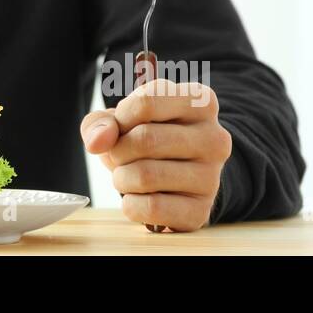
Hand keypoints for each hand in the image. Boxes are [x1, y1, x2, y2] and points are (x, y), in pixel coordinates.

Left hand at [80, 78, 231, 232]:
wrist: (176, 175)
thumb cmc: (146, 136)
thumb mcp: (121, 118)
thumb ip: (101, 122)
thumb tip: (98, 141)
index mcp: (200, 102)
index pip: (147, 102)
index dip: (121, 118)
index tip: (121, 127)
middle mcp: (214, 137)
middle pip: (145, 139)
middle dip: (118, 150)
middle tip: (119, 155)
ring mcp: (212, 177)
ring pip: (145, 175)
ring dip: (121, 178)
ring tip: (127, 176)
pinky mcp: (201, 210)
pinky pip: (152, 208)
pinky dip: (131, 205)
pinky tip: (138, 197)